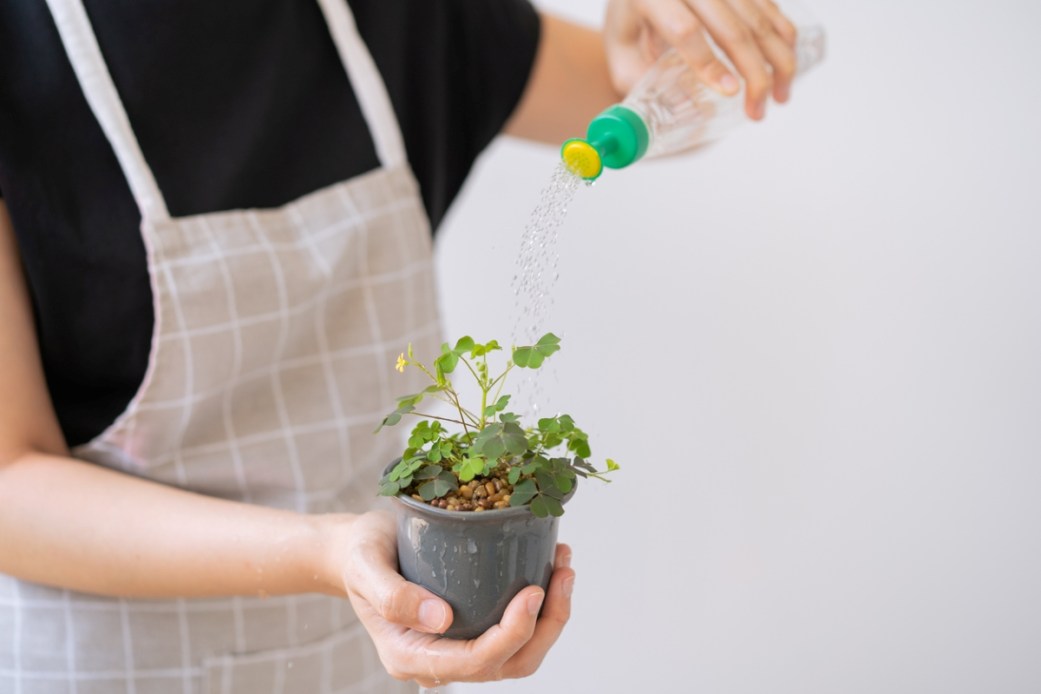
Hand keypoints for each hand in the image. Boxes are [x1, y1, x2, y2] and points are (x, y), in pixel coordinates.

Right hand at [340, 512, 575, 686]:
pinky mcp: (472, 627)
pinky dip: (541, 605)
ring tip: (564, 567)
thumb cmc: (360, 554)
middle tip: (563, 574)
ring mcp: (457, 647)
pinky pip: (514, 631)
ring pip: (521, 654)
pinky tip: (550, 567)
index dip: (512, 633)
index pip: (475, 660)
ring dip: (551, 616)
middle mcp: (439, 660)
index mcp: (411, 656)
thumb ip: (393, 595)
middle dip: (546, 625)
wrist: (357, 549)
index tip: (533, 590)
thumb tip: (441, 619)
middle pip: (510, 664)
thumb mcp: (365, 566)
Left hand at [605, 0, 798, 119]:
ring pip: (759, 17)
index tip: (731, 93)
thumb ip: (643, 82)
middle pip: (732, 27)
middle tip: (758, 111)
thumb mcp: (620, 54)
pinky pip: (770, 6)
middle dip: (754, 74)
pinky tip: (785, 67)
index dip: (708, 63)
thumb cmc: (629, 24)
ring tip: (780, 96)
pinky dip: (783, 36)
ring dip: (778, 59)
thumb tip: (689, 108)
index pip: (684, 30)